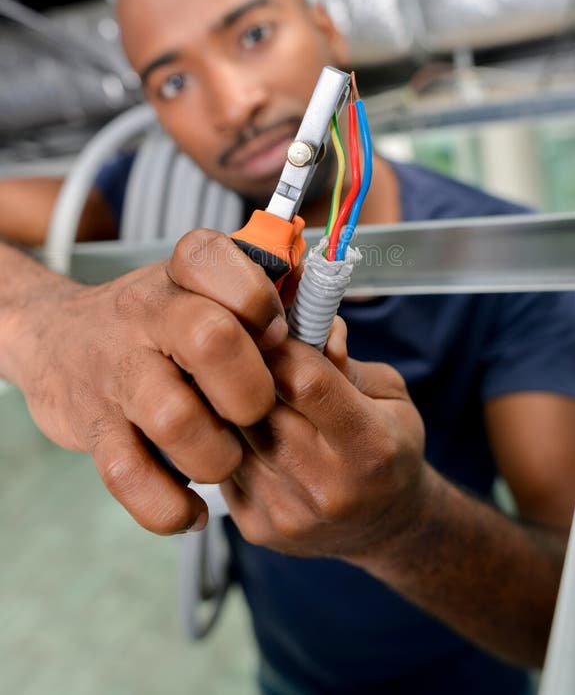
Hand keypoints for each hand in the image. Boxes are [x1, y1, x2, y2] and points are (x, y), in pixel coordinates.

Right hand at [8, 230, 287, 533]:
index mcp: (180, 274)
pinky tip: (191, 508)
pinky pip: (127, 475)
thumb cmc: (157, 320)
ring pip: (173, 417)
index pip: (212, 259)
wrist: (56, 344)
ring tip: (225, 462)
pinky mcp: (91, 427)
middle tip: (257, 411)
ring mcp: (114, 372)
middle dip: (251, 388)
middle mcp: (144, 315)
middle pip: (209, 338)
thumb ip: (267, 296)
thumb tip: (326, 326)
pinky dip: (168, 505)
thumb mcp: (203, 288)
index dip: (255, 299)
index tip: (274, 334)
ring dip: (215, 454)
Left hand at [221, 319, 425, 558]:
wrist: (386, 527)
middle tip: (245, 347)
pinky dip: (228, 440)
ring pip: (233, 437)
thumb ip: (347, 360)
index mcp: (372, 448)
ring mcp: (288, 515)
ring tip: (241, 387)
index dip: (282, 346)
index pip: (307, 384)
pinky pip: (223, 467)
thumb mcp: (390, 394)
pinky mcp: (258, 529)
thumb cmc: (390, 447)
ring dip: (231, 405)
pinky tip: (245, 429)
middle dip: (248, 371)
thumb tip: (307, 326)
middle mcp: (328, 488)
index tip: (271, 327)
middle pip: (260, 410)